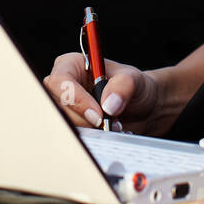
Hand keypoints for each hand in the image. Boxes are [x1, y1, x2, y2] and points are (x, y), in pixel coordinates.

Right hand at [43, 53, 166, 135]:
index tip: (97, 115)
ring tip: (114, 125)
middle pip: (60, 106)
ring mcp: (67, 107)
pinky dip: (92, 138)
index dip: (76, 99)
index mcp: (72, 65)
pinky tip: (109, 133)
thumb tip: (107, 105)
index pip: (60, 81)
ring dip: (91, 130)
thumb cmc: (134, 87)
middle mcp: (64, 86)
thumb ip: (123, 86)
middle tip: (108, 123)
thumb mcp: (134, 79)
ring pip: (66, 123)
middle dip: (85, 119)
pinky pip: (74, 135)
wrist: (142, 109)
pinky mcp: (73, 124)